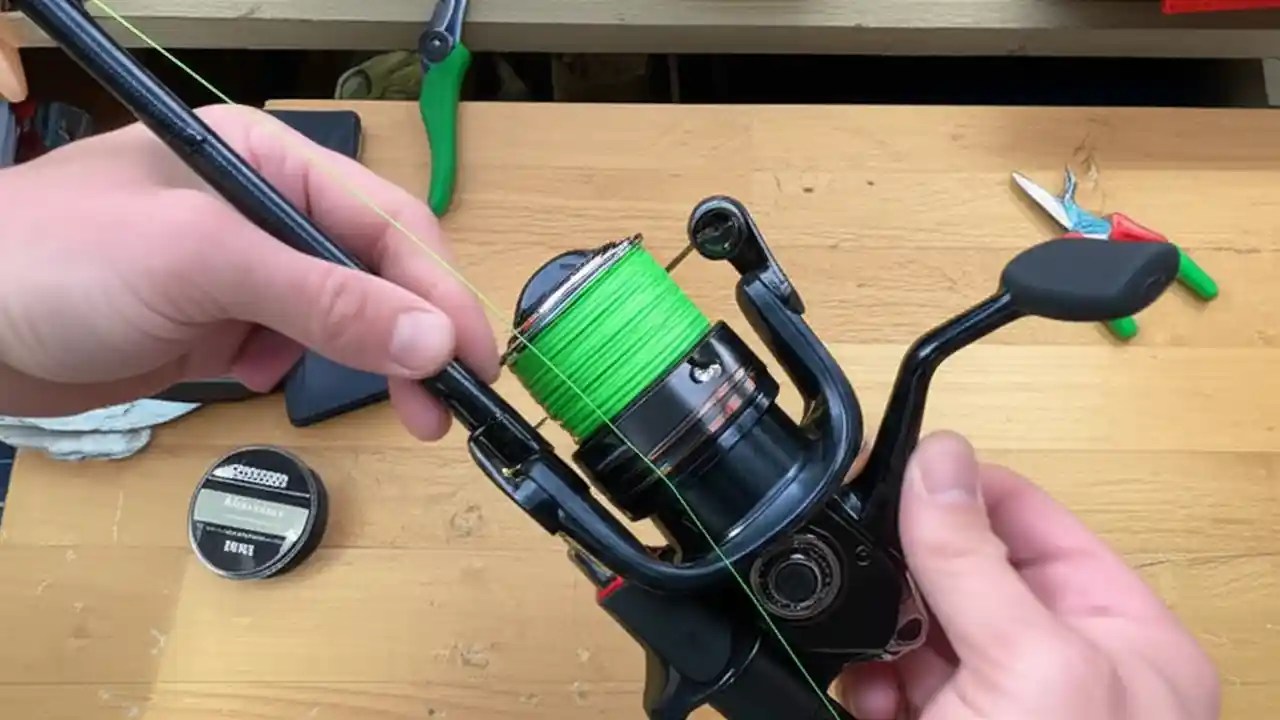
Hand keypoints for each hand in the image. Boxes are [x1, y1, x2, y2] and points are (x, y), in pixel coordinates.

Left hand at [0, 104, 497, 438]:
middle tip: (447, 405)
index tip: (474, 360)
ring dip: (373, 358)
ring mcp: (244, 267)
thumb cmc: (53, 260)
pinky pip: (299, 343)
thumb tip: (433, 339)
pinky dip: (306, 368)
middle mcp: (265, 208)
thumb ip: (324, 299)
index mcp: (267, 160)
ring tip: (404, 410)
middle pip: (377, 269)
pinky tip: (272, 378)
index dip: (437, 293)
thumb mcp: (202, 264)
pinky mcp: (223, 318)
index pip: (384, 224)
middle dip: (416, 334)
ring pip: (347, 312)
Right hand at [839, 432, 1219, 719]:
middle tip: (867, 570)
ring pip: (925, 627)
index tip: (897, 471)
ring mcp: (1007, 704)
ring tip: (869, 649)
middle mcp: (1068, 664)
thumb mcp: (1021, 667)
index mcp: (1124, 635)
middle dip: (910, 574)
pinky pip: (898, 680)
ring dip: (882, 630)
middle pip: (969, 573)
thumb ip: (974, 561)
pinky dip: (870, 680)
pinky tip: (868, 695)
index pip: (1036, 521)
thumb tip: (937, 458)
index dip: (963, 491)